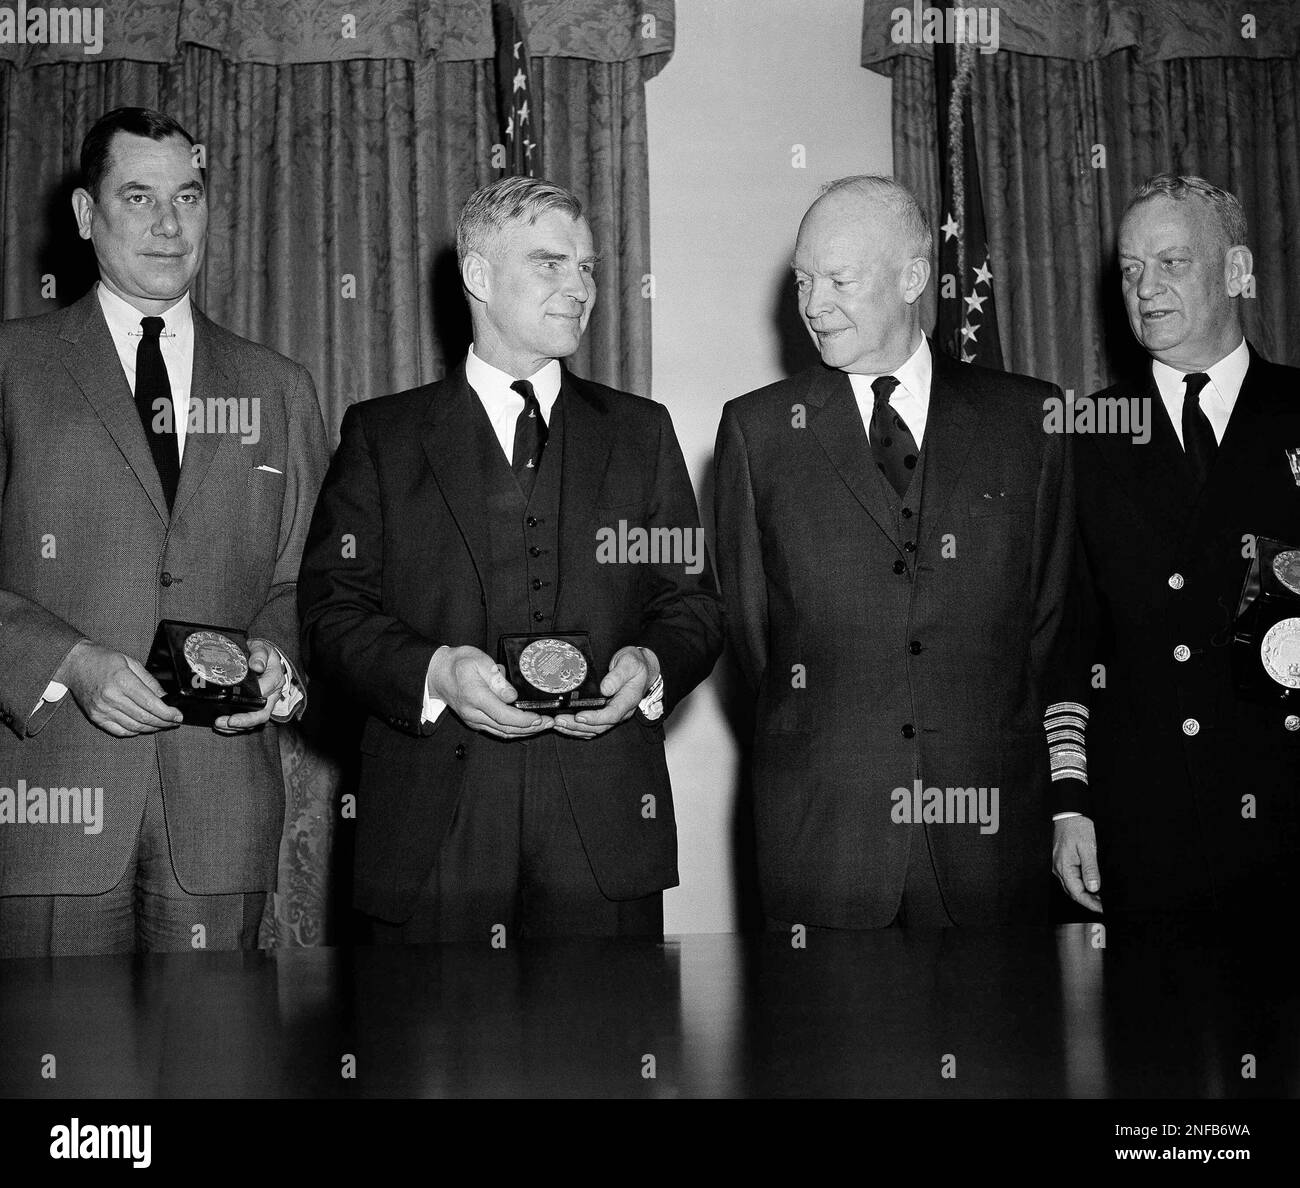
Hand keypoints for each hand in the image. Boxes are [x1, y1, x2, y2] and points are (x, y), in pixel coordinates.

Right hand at [56, 640, 182, 736]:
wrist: (76, 664)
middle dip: (164, 722)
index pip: (150, 704)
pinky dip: (134, 731)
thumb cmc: (105, 660)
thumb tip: (165, 698)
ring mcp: (102, 710)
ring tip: (162, 724)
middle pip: (144, 718)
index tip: (178, 716)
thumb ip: (150, 681)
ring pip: (134, 727)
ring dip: (151, 728)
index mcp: (122, 681)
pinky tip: (143, 726)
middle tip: (174, 721)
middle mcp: (111, 698)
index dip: (167, 713)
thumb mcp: (131, 662)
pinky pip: (119, 731)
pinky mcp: (96, 717)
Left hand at [213, 639, 285, 733]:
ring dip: (237, 726)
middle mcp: (272, 694)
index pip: (267, 690)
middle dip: (246, 720)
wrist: (262, 657)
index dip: (255, 696)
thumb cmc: (262, 653)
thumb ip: (259, 654)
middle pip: (263, 713)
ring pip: (254, 720)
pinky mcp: (255, 707)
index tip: (239, 698)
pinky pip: (247, 720)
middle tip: (228, 721)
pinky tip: (222, 726)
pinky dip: (235, 727)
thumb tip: (256, 666)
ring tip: (219, 724)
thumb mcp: (262, 648)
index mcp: (275, 679)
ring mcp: (264, 703)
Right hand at [429, 645, 550, 739]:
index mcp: (476, 697)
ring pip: (503, 732)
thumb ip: (497, 679)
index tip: (540, 717)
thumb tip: (512, 696)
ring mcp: (473, 720)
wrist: (438, 673)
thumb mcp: (479, 661)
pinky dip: (514, 730)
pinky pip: (497, 730)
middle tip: (550, 722)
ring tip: (544, 725)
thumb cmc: (459, 663)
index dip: (525, 720)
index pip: (504, 715)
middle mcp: (474, 713)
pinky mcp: (475, 722)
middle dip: (531, 728)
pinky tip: (528, 726)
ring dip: (525, 732)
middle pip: (506, 728)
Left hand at [553, 646, 654, 739]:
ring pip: (594, 730)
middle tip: (559, 720)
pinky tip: (565, 726)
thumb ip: (618, 675)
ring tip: (558, 724)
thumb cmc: (635, 664)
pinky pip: (592, 727)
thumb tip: (605, 688)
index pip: (611, 715)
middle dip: (577, 726)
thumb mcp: (630, 663)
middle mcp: (621, 711)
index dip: (594, 718)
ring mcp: (614, 715)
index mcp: (628, 700)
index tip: (579, 716)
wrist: (642, 668)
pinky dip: (578, 729)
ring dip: (575, 729)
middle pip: (599, 726)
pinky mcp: (606, 714)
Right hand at [1053, 815, 1102, 912]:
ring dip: (1085, 894)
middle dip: (1088, 901)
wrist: (1068, 814)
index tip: (1102, 909)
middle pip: (1073, 892)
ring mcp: (1059, 865)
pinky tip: (1090, 884)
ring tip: (1100, 897)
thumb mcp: (1088, 848)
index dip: (1090, 903)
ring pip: (1071, 886)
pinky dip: (1080, 885)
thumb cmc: (1077, 827)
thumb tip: (1094, 888)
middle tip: (1104, 905)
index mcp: (1064, 867)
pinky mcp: (1062, 861)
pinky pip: (1070, 878)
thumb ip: (1090, 869)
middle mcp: (1059, 868)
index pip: (1077, 893)